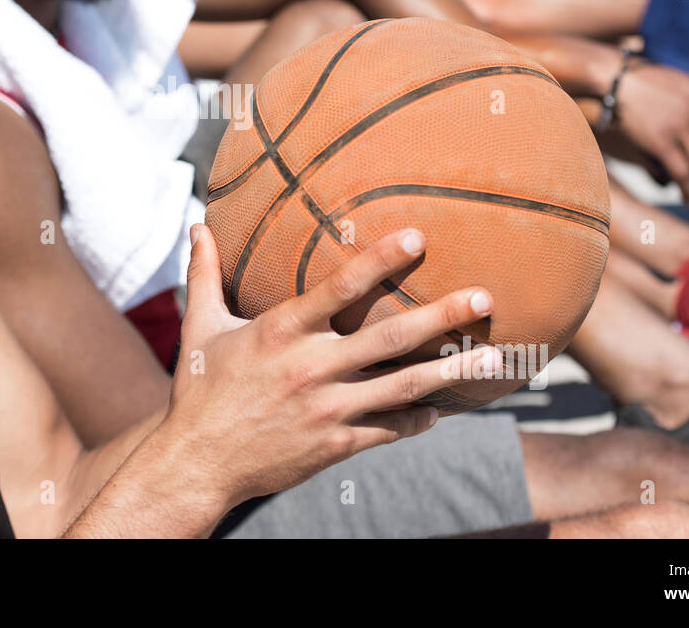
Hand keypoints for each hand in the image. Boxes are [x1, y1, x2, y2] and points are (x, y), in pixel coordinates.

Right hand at [161, 223, 500, 510]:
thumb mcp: (199, 328)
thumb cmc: (199, 390)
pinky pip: (389, 429)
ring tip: (492, 357)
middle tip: (485, 297)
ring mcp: (328, 409)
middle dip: (442, 316)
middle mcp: (311, 367)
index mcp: (281, 331)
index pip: (341, 288)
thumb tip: (198, 225)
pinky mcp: (335, 445)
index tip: (419, 237)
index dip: (381, 261)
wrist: (196, 463)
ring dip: (452, 371)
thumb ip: (204, 274)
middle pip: (390, 338)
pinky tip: (441, 408)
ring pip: (403, 387)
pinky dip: (418, 418)